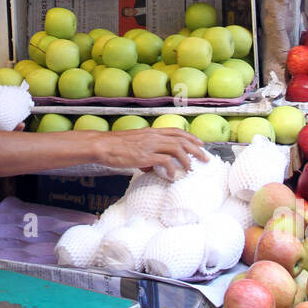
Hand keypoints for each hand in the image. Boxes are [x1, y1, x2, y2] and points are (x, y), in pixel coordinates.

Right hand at [91, 127, 208, 181]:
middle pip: (181, 139)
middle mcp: (153, 136)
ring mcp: (150, 145)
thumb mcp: (134, 147)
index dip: (190, 137)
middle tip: (205, 158)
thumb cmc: (114, 147)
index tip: (199, 143)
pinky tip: (172, 176)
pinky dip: (172, 169)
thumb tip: (153, 166)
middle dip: (196, 149)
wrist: (102, 146)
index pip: (175, 131)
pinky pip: (165, 161)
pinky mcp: (145, 156)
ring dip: (188, 159)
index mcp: (150, 132)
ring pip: (177, 149)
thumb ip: (146, 154)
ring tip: (192, 169)